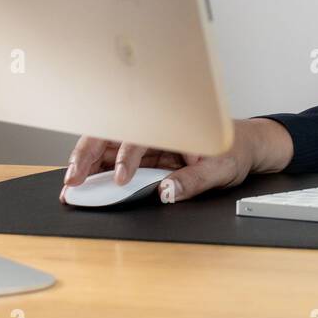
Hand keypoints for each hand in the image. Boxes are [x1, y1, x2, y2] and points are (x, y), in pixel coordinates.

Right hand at [60, 117, 293, 203]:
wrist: (247, 145)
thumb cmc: (236, 150)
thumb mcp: (221, 169)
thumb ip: (193, 181)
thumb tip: (165, 193)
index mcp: (174, 124)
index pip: (141, 136)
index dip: (127, 157)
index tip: (119, 179)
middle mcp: (156, 127)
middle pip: (113, 134)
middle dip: (88, 155)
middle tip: (73, 180)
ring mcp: (149, 139)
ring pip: (108, 144)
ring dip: (86, 161)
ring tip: (70, 184)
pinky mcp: (146, 151)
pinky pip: (116, 157)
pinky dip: (97, 168)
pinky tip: (83, 181)